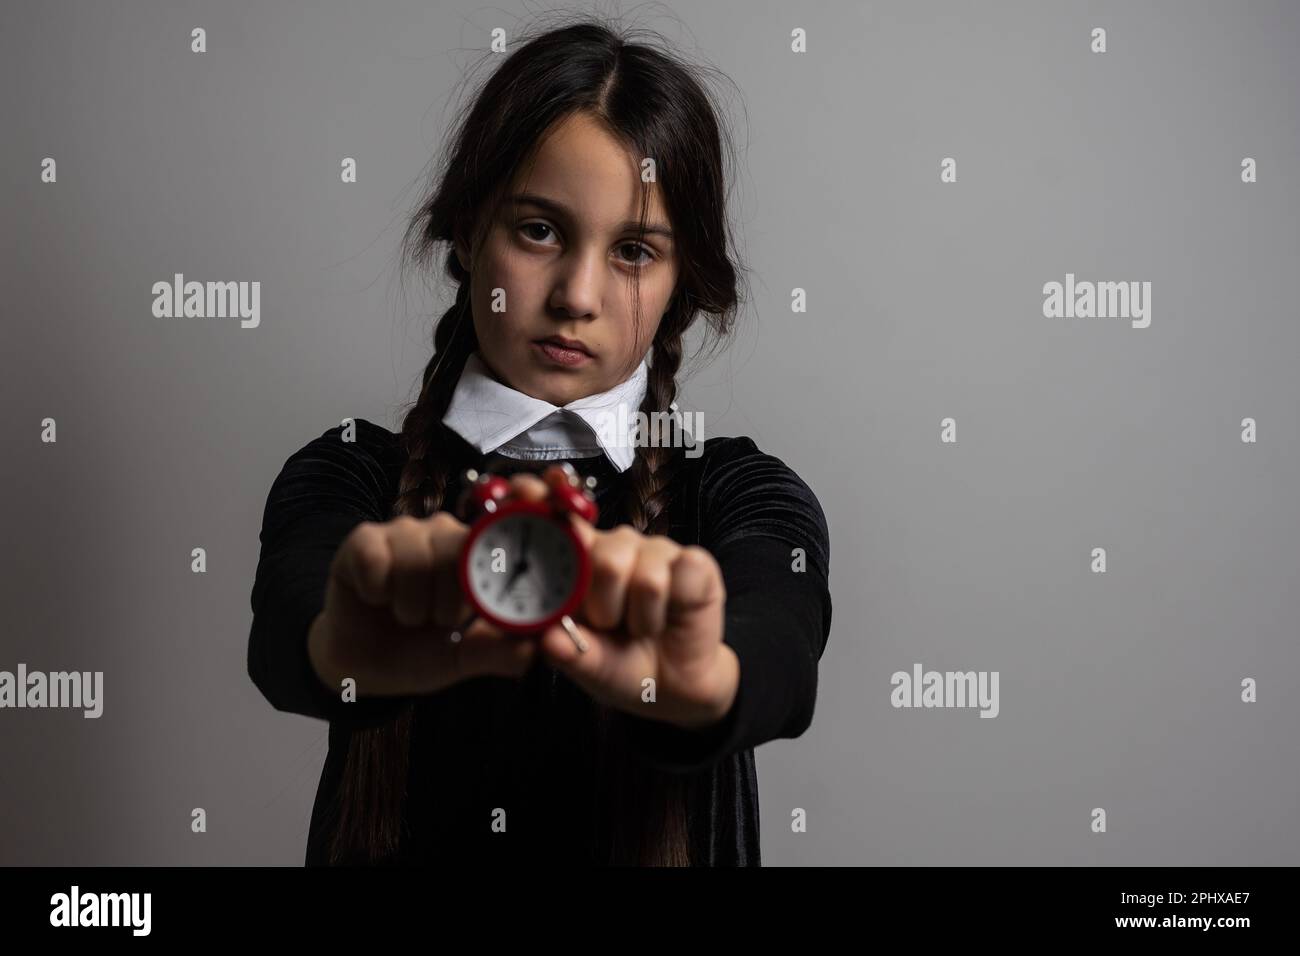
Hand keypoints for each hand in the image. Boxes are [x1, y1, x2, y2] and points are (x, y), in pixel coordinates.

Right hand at [307, 476, 546, 699]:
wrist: (364, 667)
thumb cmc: (420, 652)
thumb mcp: (463, 658)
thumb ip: (499, 651)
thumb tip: (534, 648)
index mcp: (476, 555)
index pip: (495, 547)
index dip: (489, 573)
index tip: (483, 603)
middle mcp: (443, 533)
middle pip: (454, 551)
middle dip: (444, 603)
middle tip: (432, 620)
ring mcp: (403, 532)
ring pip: (415, 559)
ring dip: (409, 603)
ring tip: (404, 614)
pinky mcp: (364, 540)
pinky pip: (376, 559)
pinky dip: (376, 591)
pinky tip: (375, 598)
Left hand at [514, 470, 739, 731]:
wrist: (670, 686)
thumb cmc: (618, 664)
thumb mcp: (585, 664)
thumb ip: (564, 650)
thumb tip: (547, 637)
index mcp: (580, 559)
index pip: (558, 519)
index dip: (542, 502)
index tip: (522, 489)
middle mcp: (616, 546)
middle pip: (604, 556)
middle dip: (603, 607)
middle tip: (607, 626)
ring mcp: (655, 550)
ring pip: (644, 574)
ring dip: (640, 618)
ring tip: (638, 628)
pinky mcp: (694, 562)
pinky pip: (682, 575)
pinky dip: (670, 611)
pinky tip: (667, 617)